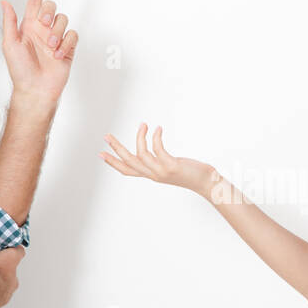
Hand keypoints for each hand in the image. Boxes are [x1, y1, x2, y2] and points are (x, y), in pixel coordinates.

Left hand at [0, 0, 77, 106]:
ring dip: (57, 32)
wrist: (36, 89)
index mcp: (28, 26)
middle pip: (51, 7)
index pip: (35, 1)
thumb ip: (10, 22)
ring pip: (63, 20)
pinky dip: (67, 43)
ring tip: (50, 48)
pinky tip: (58, 54)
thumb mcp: (10, 44)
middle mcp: (43, 30)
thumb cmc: (20, 70)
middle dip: (48, 12)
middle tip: (43, 25)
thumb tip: (5, 2)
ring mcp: (56, 39)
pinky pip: (72, 36)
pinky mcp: (67, 48)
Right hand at [99, 123, 215, 196]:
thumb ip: (160, 161)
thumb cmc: (192, 173)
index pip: (127, 170)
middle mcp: (154, 175)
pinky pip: (158, 149)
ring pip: (140, 155)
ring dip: (139, 137)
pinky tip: (158, 128)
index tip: (100, 154)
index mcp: (152, 175)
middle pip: (128, 162)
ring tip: (143, 124)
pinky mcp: (171, 166)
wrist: (207, 183)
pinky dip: (156, 137)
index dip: (113, 163)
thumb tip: (154, 149)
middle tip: (107, 136)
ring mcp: (161, 172)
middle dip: (116, 149)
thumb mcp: (170, 167)